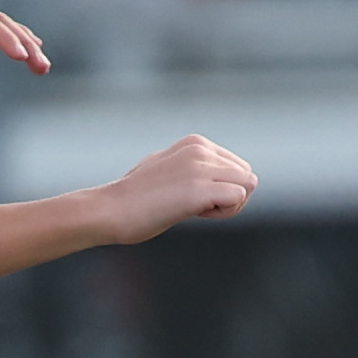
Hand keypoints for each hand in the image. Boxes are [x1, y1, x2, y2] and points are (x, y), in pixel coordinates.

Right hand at [94, 133, 256, 241]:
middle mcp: (200, 149)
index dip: (223, 188)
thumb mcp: (167, 169)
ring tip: (195, 209)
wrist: (109, 210)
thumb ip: (193, 168)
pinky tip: (196, 214)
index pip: (237, 167)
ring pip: (247, 186)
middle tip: (197, 206)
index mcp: (195, 143)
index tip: (194, 196)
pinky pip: (238, 198)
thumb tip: (215, 181)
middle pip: (247, 176)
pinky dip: (223, 213)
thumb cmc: (134, 198)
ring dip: (228, 205)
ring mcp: (200, 167)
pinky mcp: (198, 189)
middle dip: (230, 196)